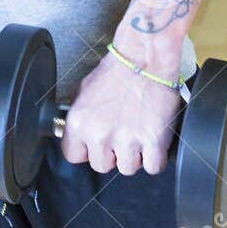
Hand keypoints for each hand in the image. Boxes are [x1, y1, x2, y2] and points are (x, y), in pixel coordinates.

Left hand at [61, 49, 181, 175]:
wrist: (145, 59)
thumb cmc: (116, 71)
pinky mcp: (153, 141)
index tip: (94, 145)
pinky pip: (153, 167)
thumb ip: (76, 116)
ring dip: (134, 156)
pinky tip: (153, 142)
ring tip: (138, 135)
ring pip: (127, 168)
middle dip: (111, 154)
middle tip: (120, 136)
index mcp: (78, 122)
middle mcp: (99, 134)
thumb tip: (71, 131)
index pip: (72, 156)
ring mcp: (127, 139)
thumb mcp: (82, 91)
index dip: (86, 151)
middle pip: (101, 165)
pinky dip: (155, 158)